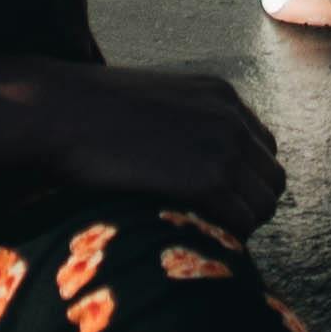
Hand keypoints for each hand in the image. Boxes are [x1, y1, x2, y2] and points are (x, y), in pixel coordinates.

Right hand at [0, 58, 284, 230]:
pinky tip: (190, 236)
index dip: (242, 181)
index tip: (214, 202)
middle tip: (209, 226)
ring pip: (263, 205)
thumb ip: (183, 125)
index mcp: (220, 94)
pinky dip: (225, 237)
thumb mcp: (151, 103)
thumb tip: (185, 162)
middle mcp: (231, 116)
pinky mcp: (209, 177)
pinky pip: (242, 222)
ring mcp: (224, 145)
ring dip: (238, 225)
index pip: (262, 149)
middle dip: (247, 205)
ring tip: (198, 234)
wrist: (60, 114)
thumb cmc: (88, 114)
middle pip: (271, 179)